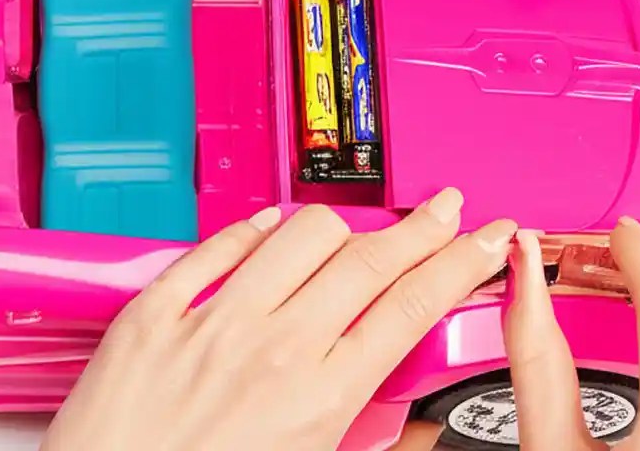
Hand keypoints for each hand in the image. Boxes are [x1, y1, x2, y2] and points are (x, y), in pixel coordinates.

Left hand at [41, 191, 517, 450]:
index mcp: (321, 398)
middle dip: (424, 227)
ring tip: (355, 229)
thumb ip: (365, 431)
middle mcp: (273, 348)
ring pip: (302, 235)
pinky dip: (250, 229)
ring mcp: (212, 322)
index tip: (485, 240)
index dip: (462, 262)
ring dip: (344, 225)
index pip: (413, 305)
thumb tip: (406, 412)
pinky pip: (215, 246)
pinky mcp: (154, 311)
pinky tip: (267, 227)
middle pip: (372, 259)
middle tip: (447, 210)